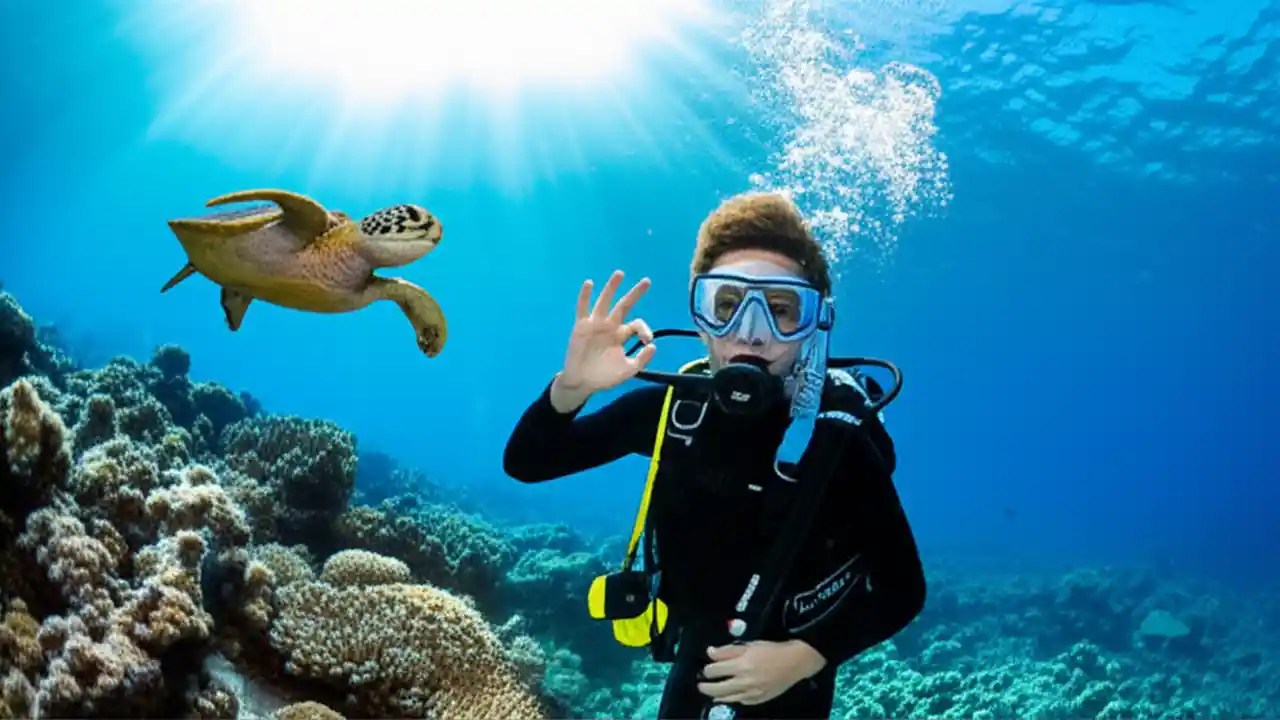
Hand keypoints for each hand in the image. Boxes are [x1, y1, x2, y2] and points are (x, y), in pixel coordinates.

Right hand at [552, 270, 655, 408]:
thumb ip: (642, 359)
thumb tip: (653, 345)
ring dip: (612, 287)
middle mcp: (610, 326)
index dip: (645, 329)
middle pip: (624, 305)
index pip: (637, 324)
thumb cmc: (604, 376)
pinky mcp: (581, 326)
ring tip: (620, 273)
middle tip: (647, 281)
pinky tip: (589, 283)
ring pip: (605, 302)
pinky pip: (583, 308)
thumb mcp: (628, 370)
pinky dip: (585, 296)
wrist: (582, 383)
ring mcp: (595, 324)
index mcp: (621, 335)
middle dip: (635, 293)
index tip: (647, 341)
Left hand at [696, 640, 826, 705]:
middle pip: (717, 688)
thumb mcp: (749, 645)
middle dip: (705, 686)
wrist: (795, 662)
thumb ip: (728, 650)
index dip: (707, 670)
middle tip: (700, 684)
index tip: (705, 669)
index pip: (715, 670)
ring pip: (727, 698)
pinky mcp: (758, 699)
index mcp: (741, 664)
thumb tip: (709, 652)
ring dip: (716, 695)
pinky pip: (740, 702)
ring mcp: (752, 693)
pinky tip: (726, 698)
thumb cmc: (771, 650)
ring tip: (710, 693)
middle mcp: (744, 681)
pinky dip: (731, 700)